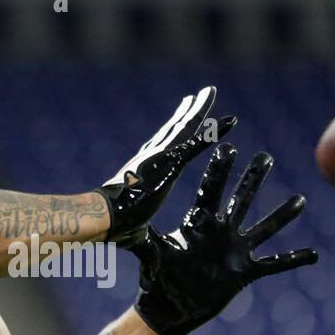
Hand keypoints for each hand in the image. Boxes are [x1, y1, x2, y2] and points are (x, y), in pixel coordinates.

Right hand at [96, 86, 236, 246]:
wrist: (104, 217)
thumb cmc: (112, 226)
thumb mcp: (133, 229)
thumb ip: (138, 231)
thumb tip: (134, 243)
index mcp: (144, 170)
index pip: (163, 144)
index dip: (173, 129)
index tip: (182, 114)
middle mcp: (153, 157)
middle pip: (175, 128)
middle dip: (188, 111)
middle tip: (199, 94)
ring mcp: (162, 157)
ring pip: (186, 128)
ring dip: (200, 110)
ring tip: (211, 91)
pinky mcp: (171, 163)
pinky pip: (197, 143)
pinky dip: (215, 132)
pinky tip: (230, 121)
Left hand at [127, 143, 317, 334]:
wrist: (169, 309)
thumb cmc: (157, 281)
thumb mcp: (152, 256)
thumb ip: (144, 240)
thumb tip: (127, 225)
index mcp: (198, 223)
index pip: (210, 190)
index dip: (219, 170)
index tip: (228, 146)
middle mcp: (221, 232)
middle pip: (241, 199)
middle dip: (253, 179)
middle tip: (266, 157)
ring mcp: (236, 251)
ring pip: (264, 228)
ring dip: (282, 215)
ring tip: (300, 200)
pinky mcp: (245, 273)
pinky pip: (274, 265)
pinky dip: (294, 260)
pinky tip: (314, 254)